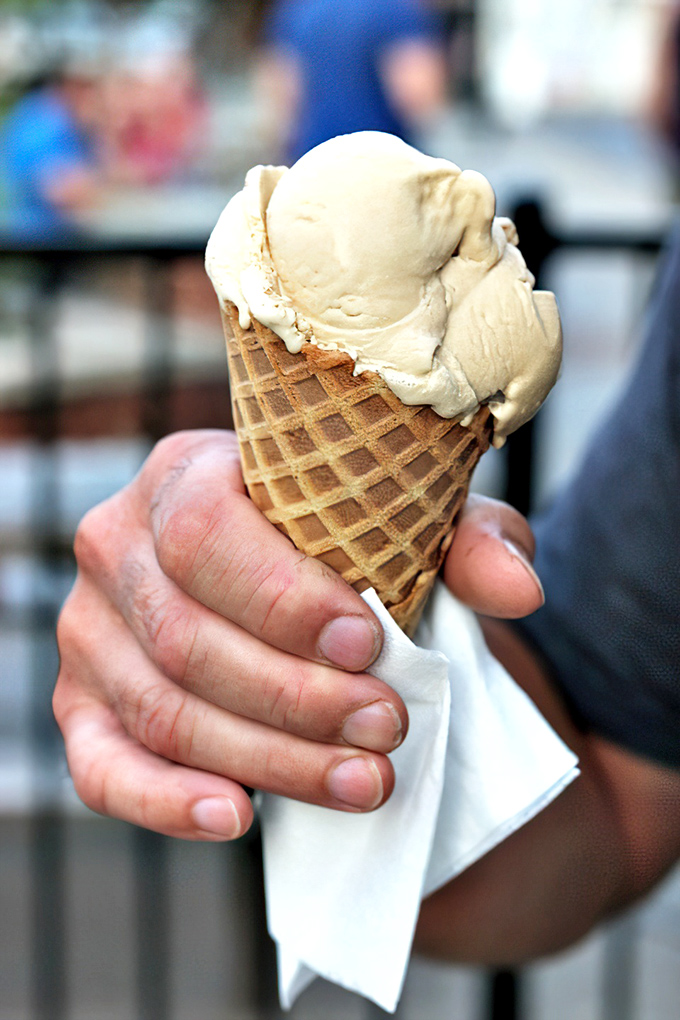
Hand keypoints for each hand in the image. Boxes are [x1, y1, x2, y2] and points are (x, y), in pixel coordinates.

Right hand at [54, 430, 542, 840]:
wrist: (300, 606)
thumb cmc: (351, 553)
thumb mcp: (418, 531)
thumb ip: (470, 543)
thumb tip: (518, 587)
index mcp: (186, 475)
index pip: (206, 533)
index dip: (284, 599)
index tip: (369, 646)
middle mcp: (117, 545)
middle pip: (187, 635)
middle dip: (295, 696)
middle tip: (386, 727)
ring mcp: (90, 631)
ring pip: (163, 708)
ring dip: (269, 756)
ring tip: (362, 780)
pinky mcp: (85, 707)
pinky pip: (101, 766)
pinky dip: (164, 800)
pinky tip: (238, 816)